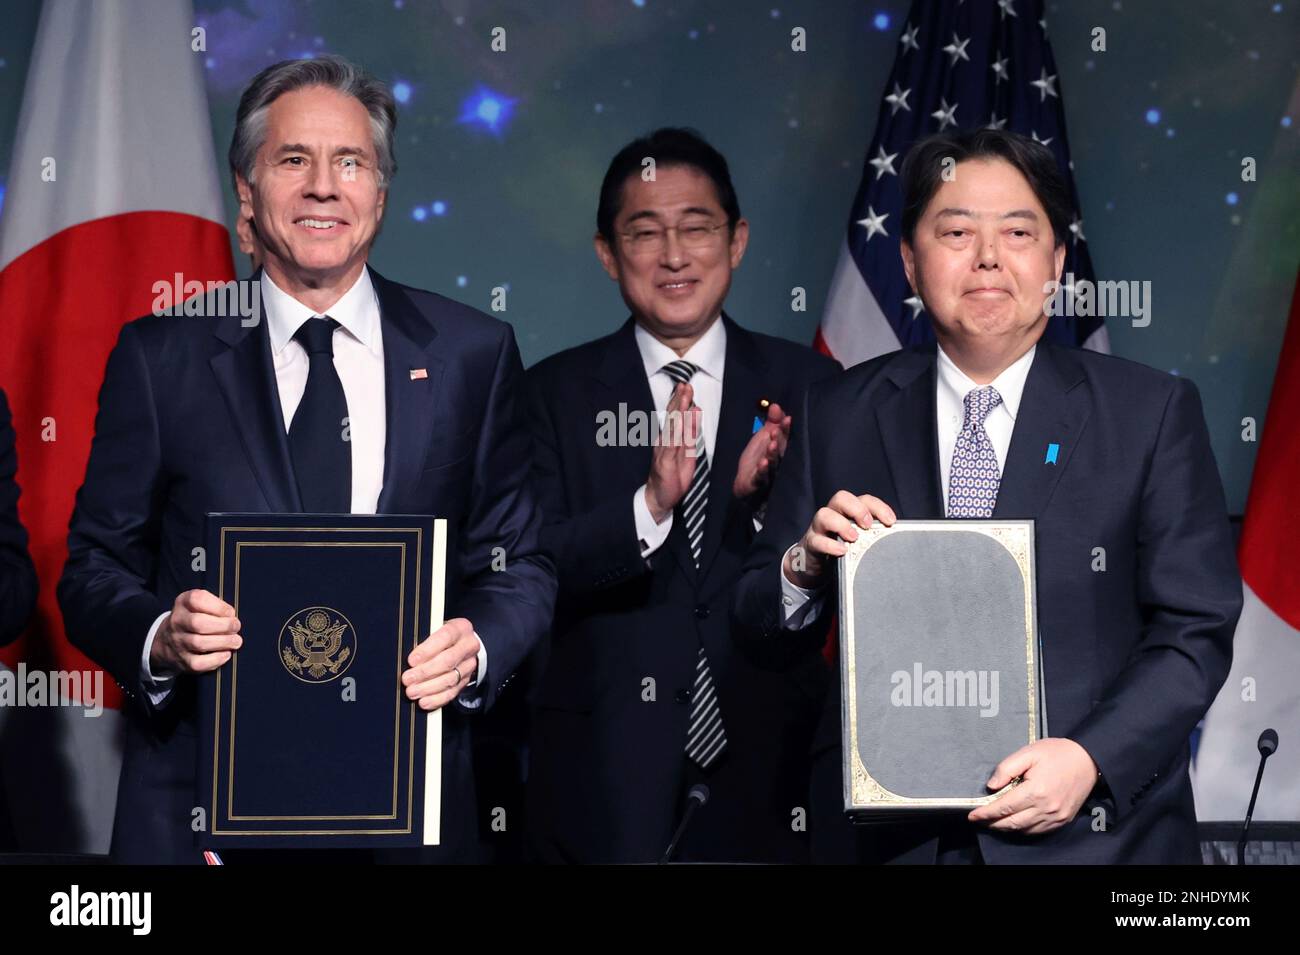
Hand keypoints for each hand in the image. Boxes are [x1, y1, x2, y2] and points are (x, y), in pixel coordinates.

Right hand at [149, 589, 241, 675]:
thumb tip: (231, 617)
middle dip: (223, 625)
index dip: (219, 607)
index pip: (197, 599)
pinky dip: (217, 659)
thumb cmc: (193, 618)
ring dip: (223, 642)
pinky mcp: (183, 661)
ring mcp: (178, 642)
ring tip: (236, 641)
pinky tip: (226, 653)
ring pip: (199, 643)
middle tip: (236, 627)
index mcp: (183, 603)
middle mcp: (177, 621)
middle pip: (198, 623)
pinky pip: (199, 662)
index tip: (231, 613)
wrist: (167, 640)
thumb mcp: (200, 604)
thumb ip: (215, 605)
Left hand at [403, 617, 480, 711]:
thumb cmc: (441, 636)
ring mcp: (469, 665)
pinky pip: (452, 692)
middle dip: (425, 672)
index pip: (445, 637)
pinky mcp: (466, 680)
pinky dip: (437, 699)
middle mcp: (468, 646)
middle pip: (448, 661)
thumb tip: (404, 654)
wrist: (460, 644)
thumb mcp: (433, 630)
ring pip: (450, 679)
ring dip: (428, 688)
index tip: (411, 660)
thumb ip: (422, 639)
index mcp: (460, 628)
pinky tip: (424, 701)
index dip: (427, 649)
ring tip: (411, 692)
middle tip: (407, 679)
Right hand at [646, 382, 701, 523]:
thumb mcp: (686, 451)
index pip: (675, 416)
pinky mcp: (666, 461)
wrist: (659, 497)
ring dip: (678, 410)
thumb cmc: (672, 475)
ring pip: (672, 427)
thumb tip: (695, 412)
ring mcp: (664, 450)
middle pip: (672, 417)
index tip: (684, 386)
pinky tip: (679, 420)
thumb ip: (690, 432)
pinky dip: (676, 431)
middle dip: (679, 400)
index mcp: (669, 438)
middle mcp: (665, 441)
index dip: (679, 401)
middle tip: (685, 385)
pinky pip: (671, 444)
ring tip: (683, 396)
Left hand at [733, 401, 790, 498]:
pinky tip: (763, 463)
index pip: (785, 438)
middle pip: (781, 450)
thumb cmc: (758, 458)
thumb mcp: (763, 437)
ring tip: (771, 445)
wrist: (745, 481)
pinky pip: (761, 477)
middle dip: (780, 441)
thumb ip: (771, 422)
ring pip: (774, 464)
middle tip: (776, 431)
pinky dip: (763, 471)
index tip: (787, 419)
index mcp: (779, 449)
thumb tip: (776, 405)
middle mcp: (777, 461)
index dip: (786, 429)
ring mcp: (769, 473)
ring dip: (773, 454)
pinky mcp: (759, 483)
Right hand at [782, 491, 895, 588]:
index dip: (878, 507)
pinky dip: (829, 545)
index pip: (864, 500)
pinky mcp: (810, 544)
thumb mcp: (859, 541)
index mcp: (848, 512)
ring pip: (824, 514)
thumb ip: (873, 537)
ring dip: (841, 524)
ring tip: (854, 538)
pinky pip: (816, 540)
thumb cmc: (842, 548)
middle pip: (841, 498)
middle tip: (868, 525)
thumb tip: (897, 543)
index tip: (891, 521)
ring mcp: (819, 528)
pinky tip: (841, 551)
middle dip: (857, 509)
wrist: (815, 564)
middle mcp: (833, 514)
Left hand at [967, 738, 1098, 834]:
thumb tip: (991, 786)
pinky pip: (1038, 831)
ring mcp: (1056, 817)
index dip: (986, 813)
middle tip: (979, 820)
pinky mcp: (1063, 820)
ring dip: (1006, 828)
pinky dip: (1023, 829)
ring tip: (993, 822)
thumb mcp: (1028, 752)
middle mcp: (1046, 808)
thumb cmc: (1057, 753)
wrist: (1088, 760)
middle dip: (992, 823)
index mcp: (1036, 791)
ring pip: (1024, 830)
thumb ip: (1007, 768)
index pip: (1004, 808)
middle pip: (1012, 823)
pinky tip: (1014, 823)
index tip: (972, 816)